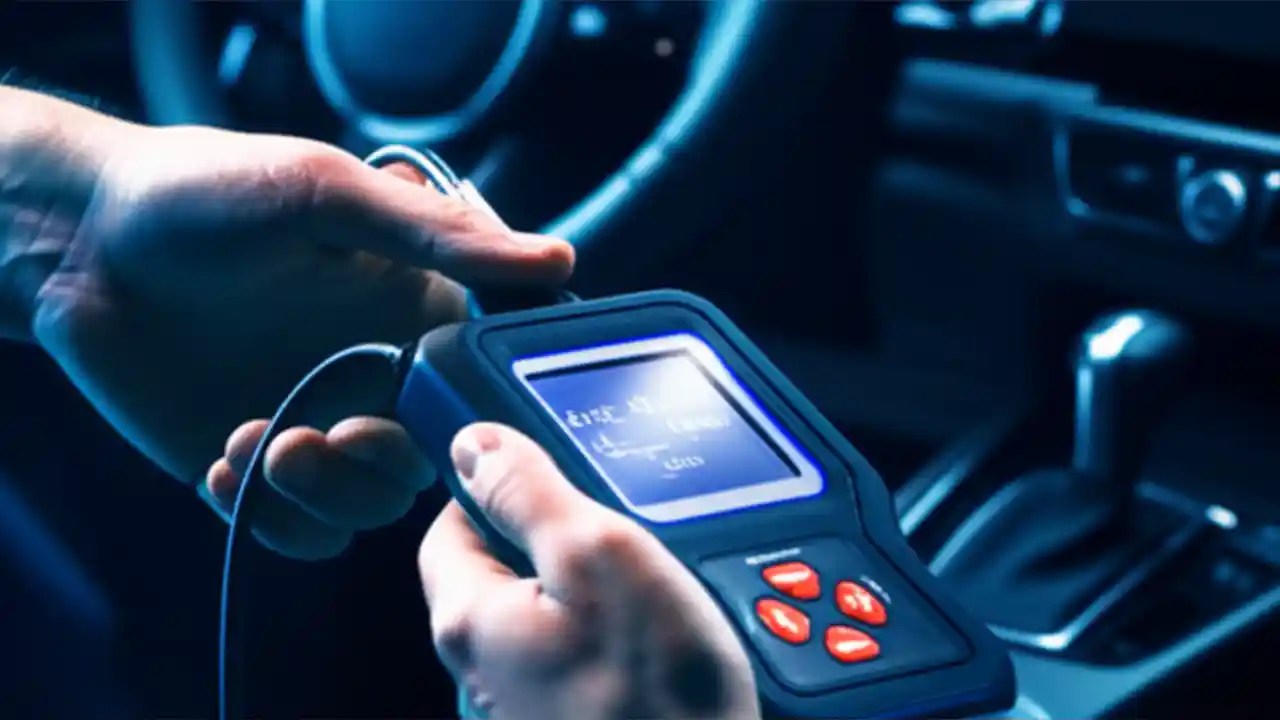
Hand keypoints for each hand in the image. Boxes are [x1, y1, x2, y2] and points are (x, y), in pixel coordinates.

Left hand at [26, 117, 572, 557]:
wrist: (81, 239)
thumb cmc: (209, 190)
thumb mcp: (328, 194)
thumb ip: (438, 236)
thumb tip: (559, 262)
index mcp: (415, 311)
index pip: (482, 386)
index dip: (474, 418)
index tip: (431, 417)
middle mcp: (376, 374)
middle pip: (432, 464)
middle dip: (384, 466)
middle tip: (329, 436)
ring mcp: (317, 421)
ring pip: (370, 506)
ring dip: (324, 494)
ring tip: (258, 446)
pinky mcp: (254, 464)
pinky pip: (296, 528)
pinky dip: (270, 518)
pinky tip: (221, 466)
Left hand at [418, 422, 759, 719]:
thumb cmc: (658, 704)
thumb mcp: (600, 559)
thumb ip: (532, 495)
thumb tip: (475, 443)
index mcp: (473, 618)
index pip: (449, 524)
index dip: (494, 487)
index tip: (544, 469)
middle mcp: (486, 669)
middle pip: (502, 569)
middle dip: (555, 537)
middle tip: (618, 521)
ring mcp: (531, 703)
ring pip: (551, 612)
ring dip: (598, 586)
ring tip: (660, 576)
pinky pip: (586, 655)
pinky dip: (620, 634)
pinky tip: (669, 633)